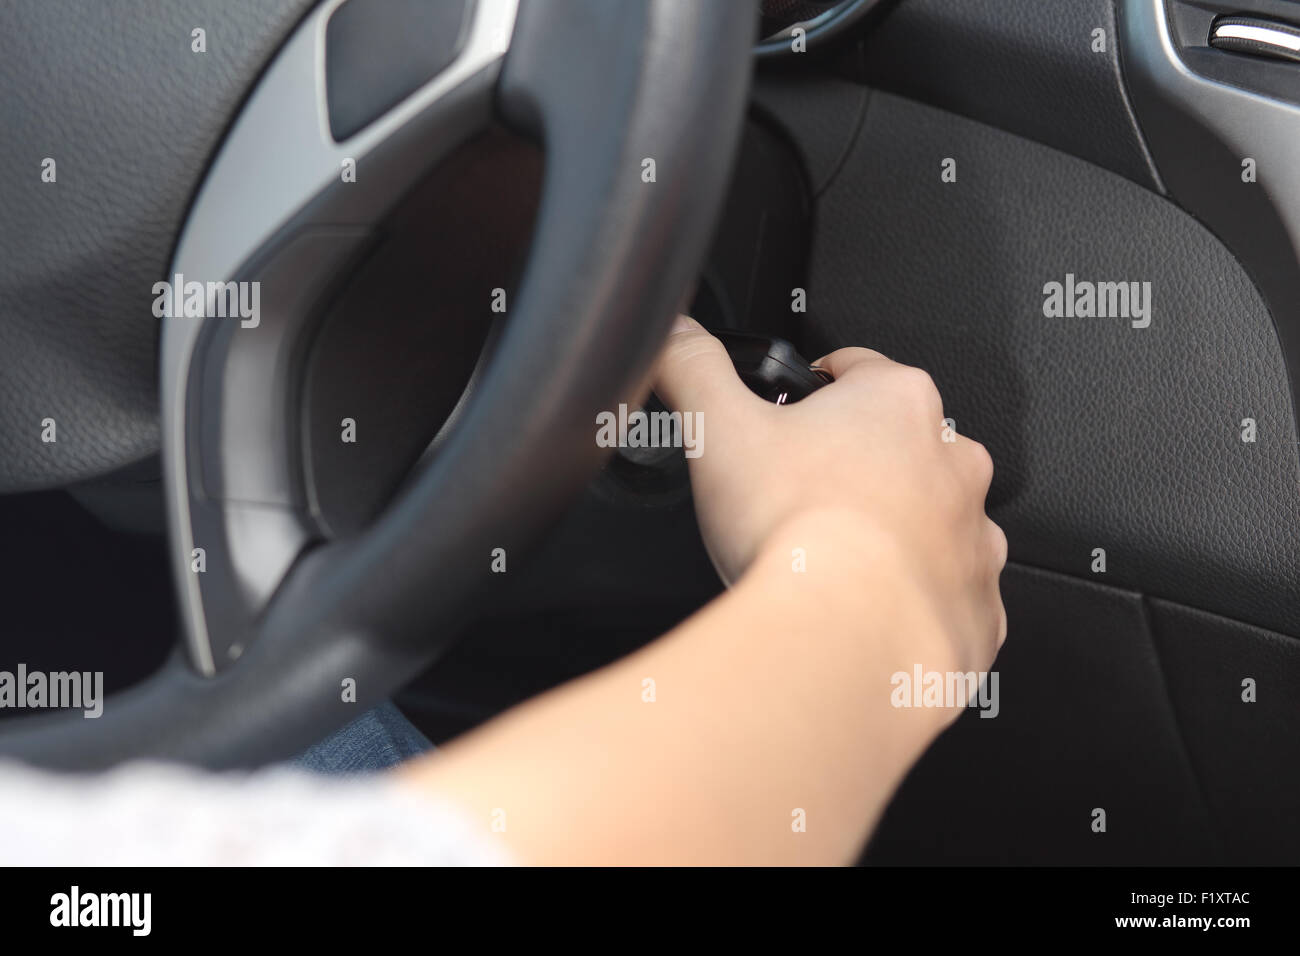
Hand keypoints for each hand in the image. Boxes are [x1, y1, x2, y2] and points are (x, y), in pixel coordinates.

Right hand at [653, 315, 1006, 673]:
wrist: (841, 638)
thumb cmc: (795, 533)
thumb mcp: (717, 427)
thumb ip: (694, 367)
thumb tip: (676, 337)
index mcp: (897, 402)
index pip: (854, 369)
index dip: (810, 389)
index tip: (786, 416)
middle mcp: (953, 463)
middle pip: (895, 446)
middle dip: (850, 467)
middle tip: (796, 499)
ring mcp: (973, 538)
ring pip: (929, 521)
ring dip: (888, 533)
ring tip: (830, 560)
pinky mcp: (977, 610)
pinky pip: (947, 596)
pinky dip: (910, 602)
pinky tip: (865, 611)